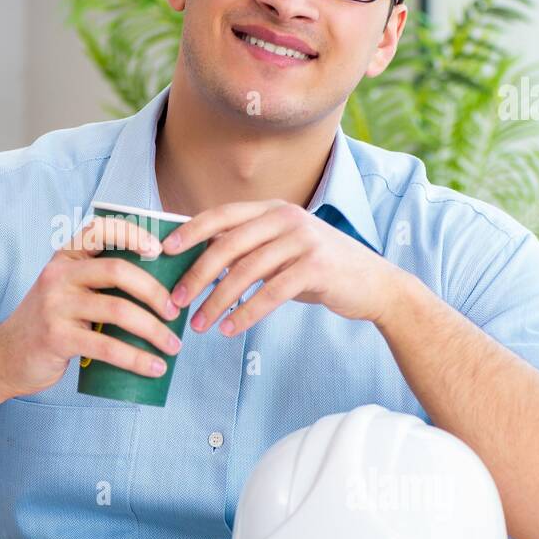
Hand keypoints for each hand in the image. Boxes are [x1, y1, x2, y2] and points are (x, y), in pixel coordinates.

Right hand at [0, 214, 184, 396]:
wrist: (3, 357)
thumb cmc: (48, 324)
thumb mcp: (64, 292)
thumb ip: (95, 282)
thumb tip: (158, 288)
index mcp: (64, 259)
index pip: (99, 230)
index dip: (132, 233)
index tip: (159, 250)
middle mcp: (58, 276)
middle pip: (118, 271)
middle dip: (155, 291)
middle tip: (175, 312)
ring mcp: (56, 306)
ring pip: (118, 310)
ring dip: (154, 330)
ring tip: (173, 345)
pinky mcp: (57, 337)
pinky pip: (107, 346)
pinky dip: (137, 359)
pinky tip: (155, 368)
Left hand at [160, 200, 403, 334]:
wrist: (374, 285)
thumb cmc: (317, 270)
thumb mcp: (281, 251)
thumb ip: (248, 250)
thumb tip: (199, 261)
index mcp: (272, 209)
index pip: (222, 214)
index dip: (189, 231)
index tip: (163, 251)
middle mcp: (286, 217)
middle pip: (228, 244)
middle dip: (196, 274)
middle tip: (175, 300)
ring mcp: (303, 240)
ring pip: (246, 271)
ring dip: (217, 301)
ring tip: (199, 324)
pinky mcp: (317, 266)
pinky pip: (271, 292)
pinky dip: (246, 312)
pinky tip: (231, 329)